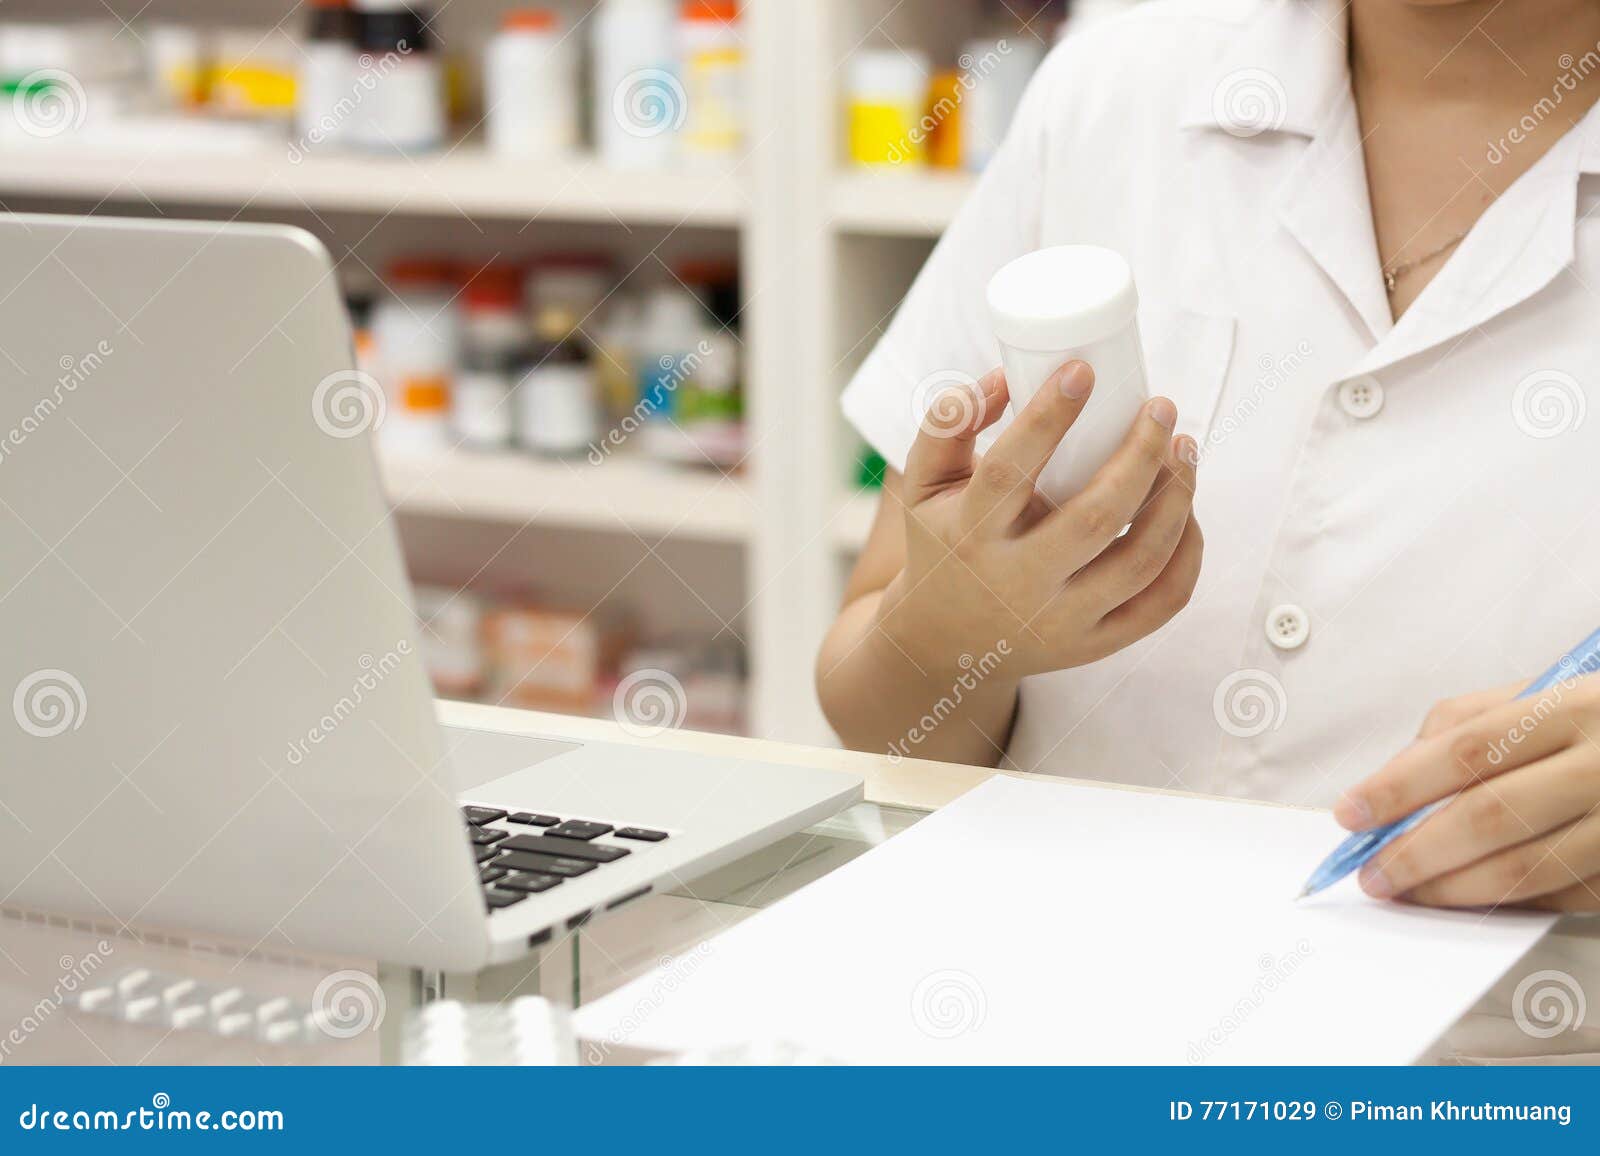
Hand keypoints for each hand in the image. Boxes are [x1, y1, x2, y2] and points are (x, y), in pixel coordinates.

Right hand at [877, 360, 1202, 679]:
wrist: (943, 640)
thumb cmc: (943, 543)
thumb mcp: (924, 483)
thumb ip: (950, 421)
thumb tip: (1008, 377)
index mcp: (970, 535)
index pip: (1010, 470)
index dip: (1048, 416)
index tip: (1082, 372)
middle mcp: (1017, 583)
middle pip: (1095, 517)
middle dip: (1141, 454)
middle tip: (1160, 407)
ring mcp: (1061, 621)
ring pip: (1141, 560)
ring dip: (1177, 497)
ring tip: (1184, 448)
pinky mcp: (1095, 645)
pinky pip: (1163, 602)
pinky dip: (1188, 551)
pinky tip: (1187, 510)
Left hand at [1335, 677, 1599, 911]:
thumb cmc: (1599, 717)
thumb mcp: (1538, 694)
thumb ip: (1462, 725)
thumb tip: (1394, 780)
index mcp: (1573, 708)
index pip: (1465, 751)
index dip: (1398, 786)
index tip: (1351, 813)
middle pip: (1490, 816)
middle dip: (1417, 851)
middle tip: (1372, 872)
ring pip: (1526, 869)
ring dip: (1453, 889)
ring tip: (1406, 892)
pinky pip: (1565, 896)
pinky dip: (1509, 903)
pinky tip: (1471, 900)